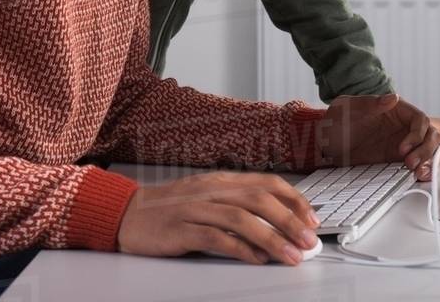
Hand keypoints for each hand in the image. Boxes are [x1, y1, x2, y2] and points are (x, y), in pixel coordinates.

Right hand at [116, 171, 319, 265]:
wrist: (127, 213)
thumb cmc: (171, 209)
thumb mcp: (208, 198)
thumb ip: (238, 206)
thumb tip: (276, 225)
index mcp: (221, 180)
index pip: (266, 182)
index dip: (294, 199)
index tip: (312, 219)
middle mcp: (211, 190)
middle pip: (259, 199)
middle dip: (290, 220)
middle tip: (309, 240)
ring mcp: (195, 209)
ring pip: (241, 219)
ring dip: (272, 238)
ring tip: (291, 255)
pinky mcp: (180, 230)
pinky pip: (215, 238)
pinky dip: (240, 248)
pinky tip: (256, 258)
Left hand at [318, 94, 439, 180]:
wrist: (325, 144)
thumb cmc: (336, 120)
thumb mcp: (348, 107)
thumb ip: (370, 102)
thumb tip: (393, 98)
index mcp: (396, 110)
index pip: (419, 119)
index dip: (417, 134)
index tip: (403, 148)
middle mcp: (403, 126)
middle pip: (429, 136)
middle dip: (426, 150)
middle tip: (411, 163)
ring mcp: (403, 143)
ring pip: (429, 150)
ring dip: (429, 161)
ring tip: (419, 173)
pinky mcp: (398, 159)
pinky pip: (419, 163)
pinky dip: (424, 170)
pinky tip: (419, 176)